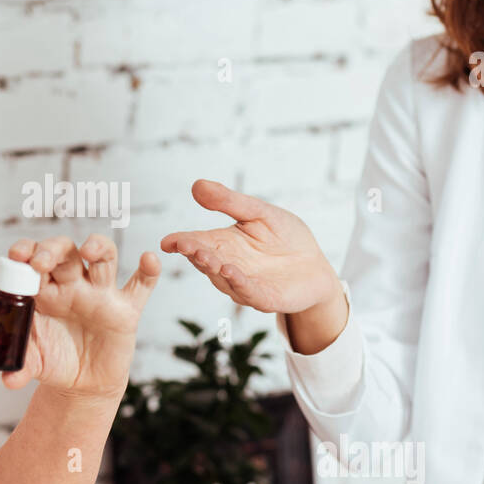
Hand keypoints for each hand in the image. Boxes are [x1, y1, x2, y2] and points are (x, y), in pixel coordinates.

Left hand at [0, 234, 159, 398]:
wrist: (83, 384)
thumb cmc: (55, 362)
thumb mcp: (34, 364)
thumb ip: (20, 365)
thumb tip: (8, 379)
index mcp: (45, 290)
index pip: (34, 258)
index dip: (27, 251)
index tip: (18, 256)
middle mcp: (72, 285)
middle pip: (65, 251)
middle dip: (53, 250)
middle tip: (41, 262)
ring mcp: (101, 294)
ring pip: (104, 257)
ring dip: (98, 247)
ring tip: (88, 251)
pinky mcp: (126, 310)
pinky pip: (141, 286)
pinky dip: (149, 271)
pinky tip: (149, 259)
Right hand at [160, 178, 337, 314]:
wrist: (315, 265)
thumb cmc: (285, 237)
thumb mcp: (259, 212)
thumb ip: (230, 202)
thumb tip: (197, 185)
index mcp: (224, 245)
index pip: (196, 244)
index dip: (181, 243)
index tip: (168, 242)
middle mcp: (228, 266)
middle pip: (206, 262)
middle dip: (196, 254)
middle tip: (186, 246)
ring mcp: (245, 284)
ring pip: (223, 279)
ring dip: (214, 269)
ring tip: (206, 257)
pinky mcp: (265, 298)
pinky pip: (249, 292)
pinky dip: (239, 283)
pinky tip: (231, 271)